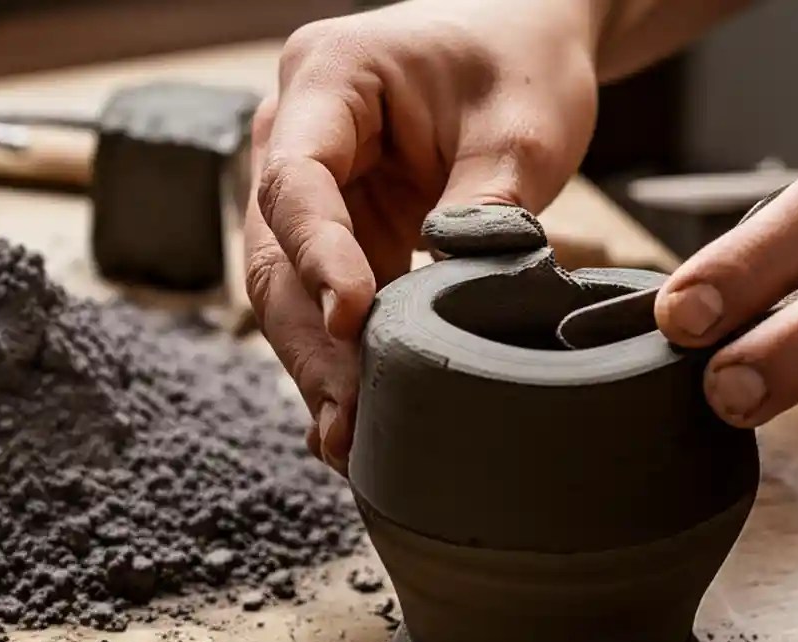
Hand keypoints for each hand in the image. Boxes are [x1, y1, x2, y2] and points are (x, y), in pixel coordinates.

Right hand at [242, 0, 599, 473]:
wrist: (521, 43)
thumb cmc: (519, 61)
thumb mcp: (522, 128)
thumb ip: (484, 207)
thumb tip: (453, 308)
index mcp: (328, 78)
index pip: (297, 180)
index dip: (319, 257)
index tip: (356, 321)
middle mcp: (295, 132)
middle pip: (275, 251)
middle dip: (310, 342)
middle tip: (347, 418)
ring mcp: (311, 185)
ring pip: (289, 290)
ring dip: (319, 366)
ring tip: (350, 441)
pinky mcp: (337, 228)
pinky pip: (323, 299)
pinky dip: (342, 358)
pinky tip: (358, 418)